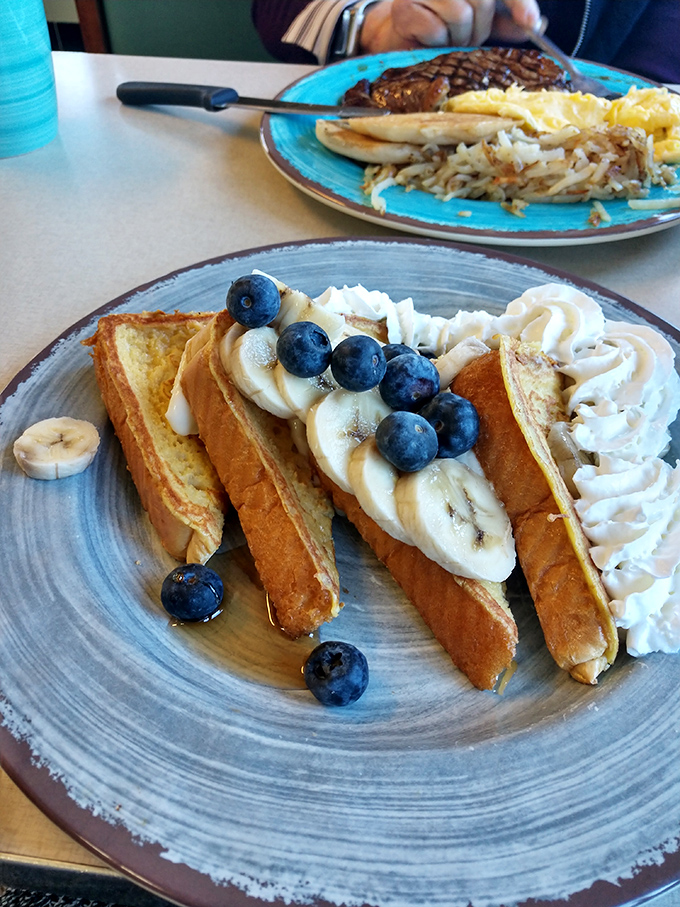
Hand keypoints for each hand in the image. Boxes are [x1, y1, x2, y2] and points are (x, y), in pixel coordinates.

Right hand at [359, 0, 540, 54]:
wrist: (400, 35)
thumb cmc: (442, 25)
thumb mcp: (480, 21)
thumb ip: (506, 21)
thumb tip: (536, 25)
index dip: (519, 3)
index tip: (531, 23)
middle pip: (481, 0)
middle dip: (480, 27)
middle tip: (468, 36)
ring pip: (460, 15)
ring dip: (458, 37)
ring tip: (448, 39)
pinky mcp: (405, 7)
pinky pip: (436, 29)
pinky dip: (438, 42)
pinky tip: (430, 39)